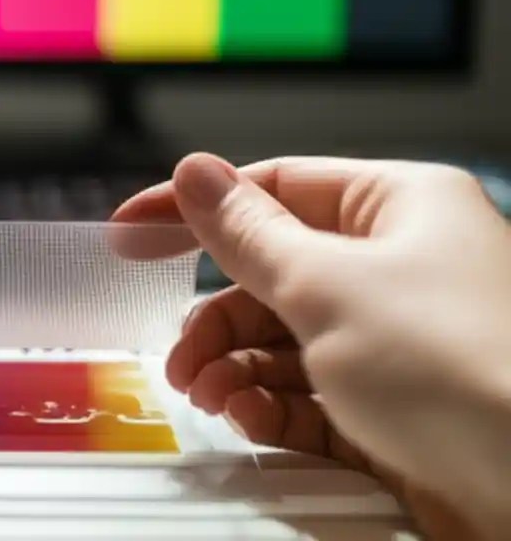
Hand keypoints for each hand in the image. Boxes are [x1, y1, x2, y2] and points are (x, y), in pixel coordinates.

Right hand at [113, 154, 510, 539]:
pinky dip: (272, 406)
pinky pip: (312, 397)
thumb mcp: (326, 286)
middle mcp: (403, 269)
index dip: (196, 211)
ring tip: (211, 395)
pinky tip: (251, 418)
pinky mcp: (397, 411)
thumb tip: (194, 174)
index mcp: (399, 209)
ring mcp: (400, 344)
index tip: (131, 234)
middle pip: (273, 276)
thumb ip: (247, 234)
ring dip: (236, 368)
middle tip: (179, 357)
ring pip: (287, 342)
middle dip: (216, 318)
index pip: (275, 190)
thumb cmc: (460, 367)